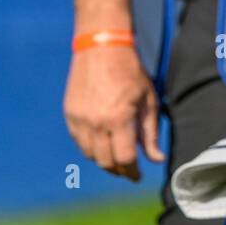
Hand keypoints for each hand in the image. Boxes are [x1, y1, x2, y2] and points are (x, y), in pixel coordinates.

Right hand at [63, 42, 163, 181]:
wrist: (102, 47)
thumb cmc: (130, 72)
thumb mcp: (148, 100)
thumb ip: (150, 133)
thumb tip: (156, 159)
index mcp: (119, 118)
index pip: (124, 159)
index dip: (132, 172)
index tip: (137, 176)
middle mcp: (96, 122)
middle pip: (106, 161)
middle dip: (119, 170)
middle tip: (129, 170)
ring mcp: (79, 119)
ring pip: (90, 155)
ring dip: (104, 161)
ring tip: (117, 160)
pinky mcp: (69, 114)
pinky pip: (79, 142)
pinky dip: (91, 148)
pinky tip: (103, 145)